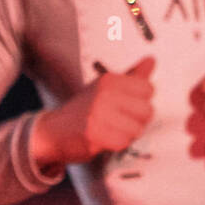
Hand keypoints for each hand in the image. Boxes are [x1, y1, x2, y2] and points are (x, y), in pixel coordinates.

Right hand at [32, 56, 154, 166]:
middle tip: (120, 121)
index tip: (127, 105)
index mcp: (109, 80)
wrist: (53, 132)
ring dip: (127, 134)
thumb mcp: (106, 87)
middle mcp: (104, 94)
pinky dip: (117, 144)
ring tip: (112, 130)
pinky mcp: (94, 134)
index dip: (141, 101)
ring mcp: (98, 114)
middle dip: (137, 120)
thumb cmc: (85, 109)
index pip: (148, 89)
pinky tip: (105, 139)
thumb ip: (132, 76)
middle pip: (147, 110)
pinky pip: (124, 142)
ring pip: (137, 129)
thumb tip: (152, 59)